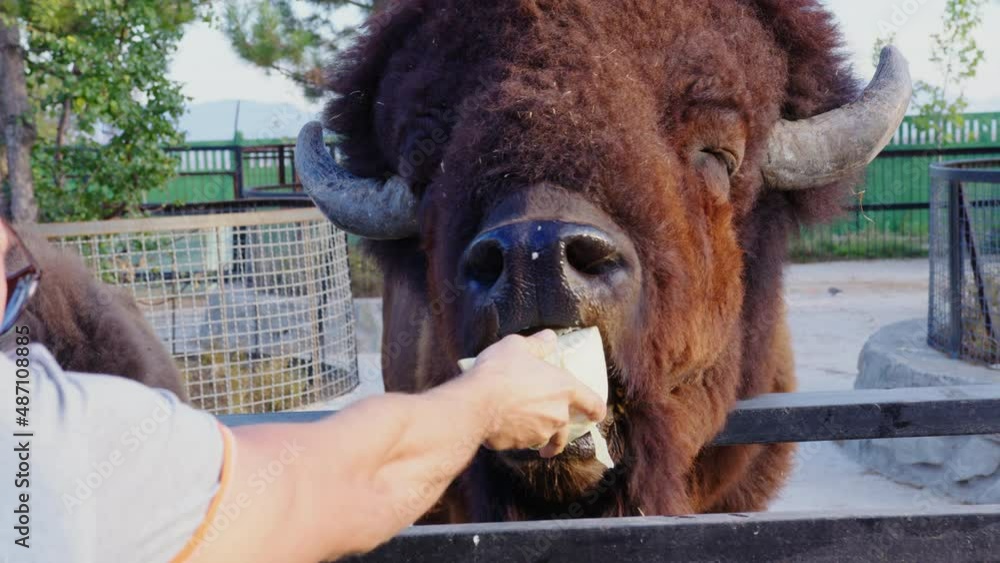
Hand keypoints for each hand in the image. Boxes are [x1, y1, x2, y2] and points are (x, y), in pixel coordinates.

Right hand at [463, 331, 606, 457]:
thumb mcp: (518, 346)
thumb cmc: (500, 370)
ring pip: (544, 435)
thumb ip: (538, 344)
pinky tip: (502, 424)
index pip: (593, 404)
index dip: (596, 410)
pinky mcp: (520, 445)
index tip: (595, 416)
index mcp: (564, 389)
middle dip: (557, 424)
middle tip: (541, 416)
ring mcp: (540, 433)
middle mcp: (557, 414)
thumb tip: (550, 338)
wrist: (476, 403)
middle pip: (565, 426)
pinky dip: (516, 435)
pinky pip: (521, 441)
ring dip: (535, 430)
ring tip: (517, 419)